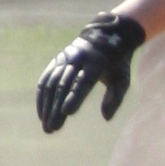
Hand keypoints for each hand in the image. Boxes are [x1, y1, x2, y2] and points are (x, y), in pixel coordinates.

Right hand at [37, 13, 146, 132]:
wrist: (104, 36)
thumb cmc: (116, 64)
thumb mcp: (122, 79)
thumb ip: (115, 98)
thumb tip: (106, 118)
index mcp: (96, 62)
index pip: (83, 82)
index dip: (75, 97)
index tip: (67, 113)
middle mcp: (78, 59)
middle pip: (64, 85)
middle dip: (56, 108)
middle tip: (52, 129)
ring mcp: (64, 58)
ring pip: (51, 84)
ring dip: (47, 106)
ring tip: (47, 126)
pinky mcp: (56, 61)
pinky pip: (45, 80)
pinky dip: (42, 97)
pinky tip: (42, 114)